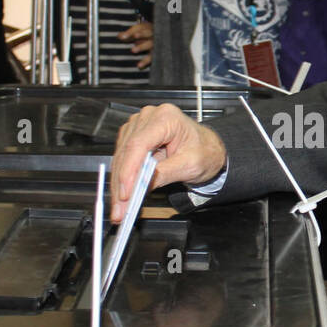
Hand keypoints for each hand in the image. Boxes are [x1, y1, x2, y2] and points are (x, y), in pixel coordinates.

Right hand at [109, 104, 227, 222]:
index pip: (139, 144)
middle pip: (127, 152)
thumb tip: (142, 184)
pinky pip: (123, 159)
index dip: (129, 170)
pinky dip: (122, 179)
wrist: (208, 148)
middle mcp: (149, 117)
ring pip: (121, 157)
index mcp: (166, 118)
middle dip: (121, 184)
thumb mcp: (191, 165)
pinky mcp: (134, 136)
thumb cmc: (204, 151)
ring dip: (118, 184)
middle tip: (120, 208)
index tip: (126, 192)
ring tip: (120, 207)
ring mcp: (139, 125)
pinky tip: (122, 196)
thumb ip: (165, 173)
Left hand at [119, 21, 153, 68]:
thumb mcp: (136, 33)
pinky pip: (151, 57)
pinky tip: (139, 66)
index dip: (131, 31)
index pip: (140, 27)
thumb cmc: (143, 35)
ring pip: (150, 44)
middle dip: (141, 35)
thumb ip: (128, 35)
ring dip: (142, 47)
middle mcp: (153, 35)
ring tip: (133, 50)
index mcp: (147, 27)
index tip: (123, 36)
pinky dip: (145, 61)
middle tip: (134, 37)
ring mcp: (156, 44)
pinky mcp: (156, 53)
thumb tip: (119, 36)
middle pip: (148, 33)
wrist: (158, 41)